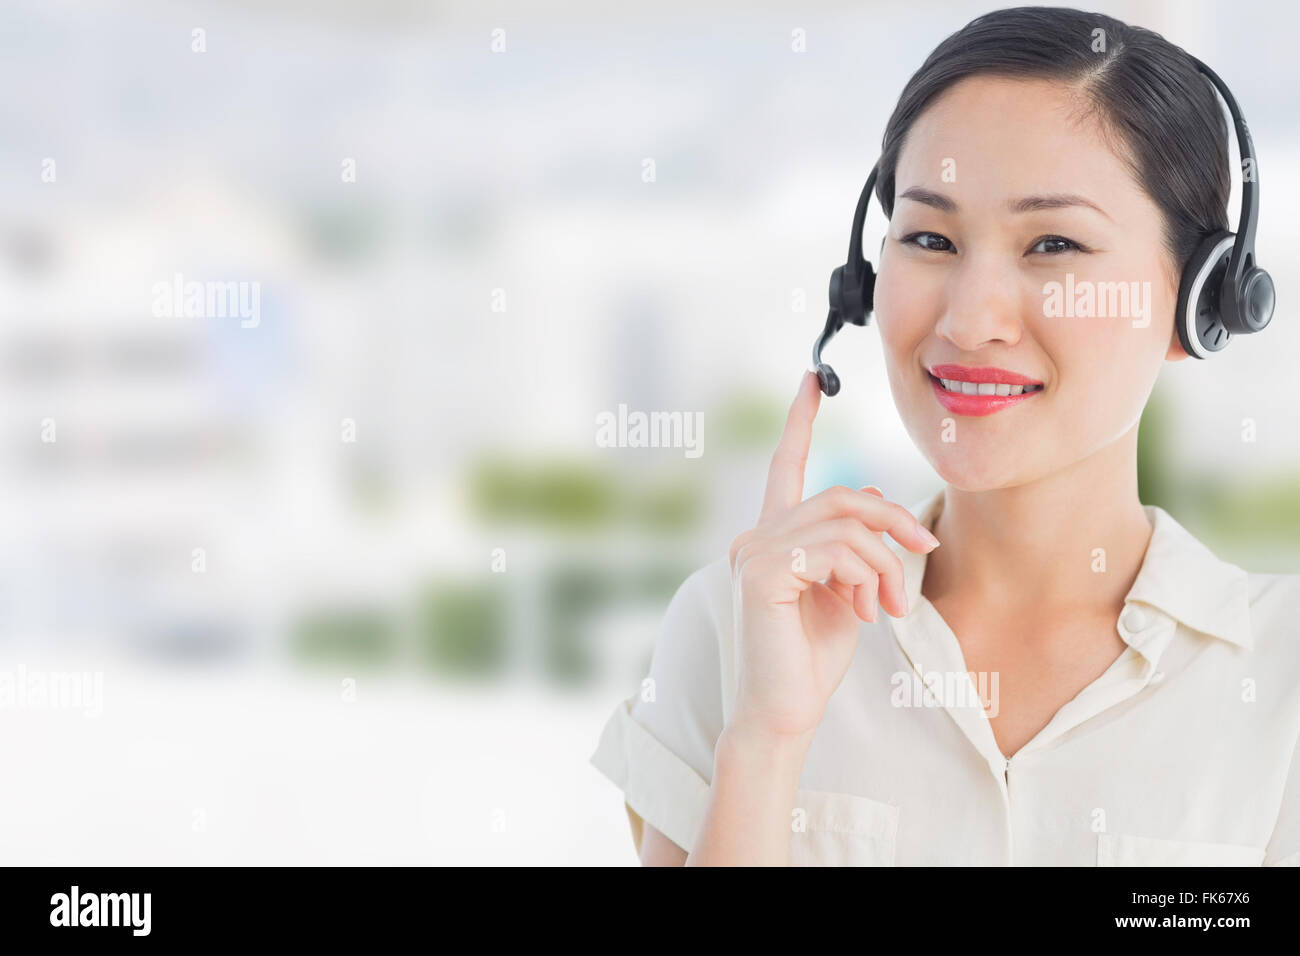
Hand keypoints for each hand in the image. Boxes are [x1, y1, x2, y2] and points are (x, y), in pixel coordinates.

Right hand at [726, 370, 940, 740]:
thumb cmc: (812, 657)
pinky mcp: (762, 574)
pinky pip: (835, 551)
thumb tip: (881, 505)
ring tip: (886, 605)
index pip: (785, 467)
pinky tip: (862, 610)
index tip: (812, 380)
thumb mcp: (843, 592)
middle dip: (893, 521)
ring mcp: (753, 553)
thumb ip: (852, 548)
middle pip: (841, 496)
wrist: (785, 711)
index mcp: (772, 537)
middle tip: (924, 549)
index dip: (799, 422)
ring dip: (884, 563)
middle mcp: (755, 537)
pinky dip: (864, 577)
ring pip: (846, 525)